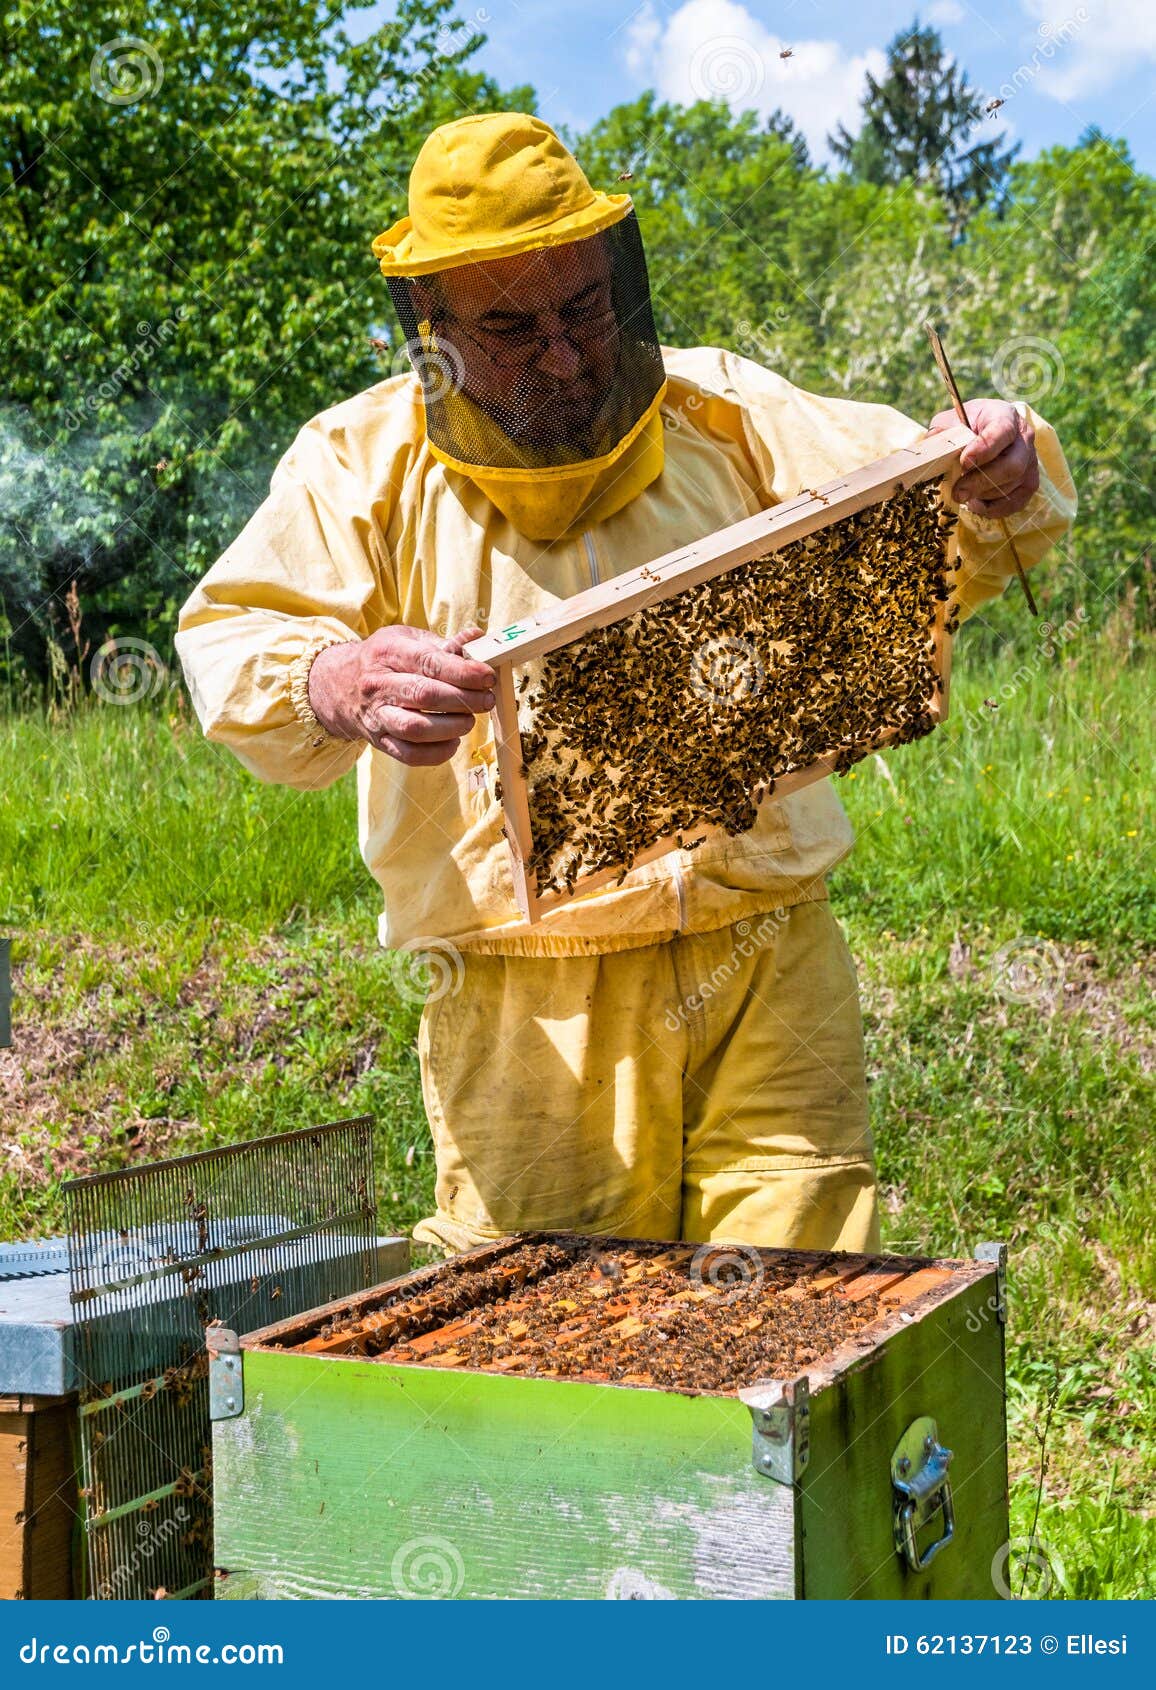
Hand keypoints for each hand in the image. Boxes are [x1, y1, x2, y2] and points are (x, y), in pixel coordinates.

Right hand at [308, 624, 495, 766]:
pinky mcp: (378, 741)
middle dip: (463, 700)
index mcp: (387, 652)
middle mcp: (378, 685)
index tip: (487, 677)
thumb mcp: (406, 639)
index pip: (429, 662)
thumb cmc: (384, 659)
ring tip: (468, 721)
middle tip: (486, 700)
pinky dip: (437, 753)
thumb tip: (478, 639)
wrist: (340, 686)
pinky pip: (408, 755)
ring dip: (451, 727)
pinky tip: (452, 742)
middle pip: (424, 695)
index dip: (463, 672)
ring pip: (415, 728)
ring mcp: (376, 715)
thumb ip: (443, 643)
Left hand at [930, 398, 1039, 518]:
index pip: (1002, 432)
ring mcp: (1030, 462)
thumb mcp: (950, 420)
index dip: (984, 449)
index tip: (964, 462)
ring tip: (962, 492)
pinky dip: (993, 508)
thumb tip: (932, 446)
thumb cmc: (965, 426)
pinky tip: (975, 503)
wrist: (984, 432)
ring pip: (1011, 486)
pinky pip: (1015, 502)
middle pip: (1012, 466)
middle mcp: (1024, 438)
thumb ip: (942, 432)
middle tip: (958, 492)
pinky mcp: (1029, 483)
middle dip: (981, 482)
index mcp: (1005, 416)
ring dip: (982, 494)